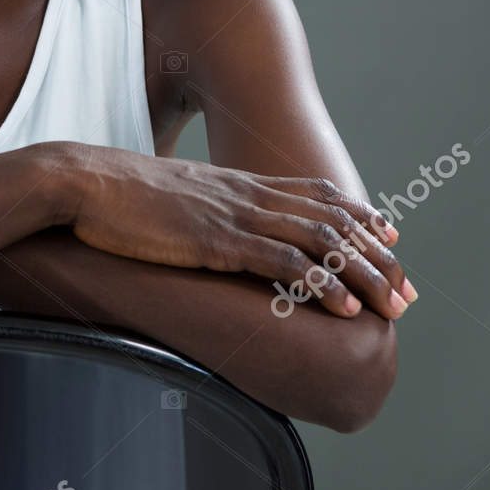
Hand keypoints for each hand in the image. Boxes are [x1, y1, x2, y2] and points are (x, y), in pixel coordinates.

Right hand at [63, 147, 413, 318]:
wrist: (82, 181)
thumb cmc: (113, 195)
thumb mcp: (168, 196)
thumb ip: (197, 208)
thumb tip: (202, 226)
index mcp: (236, 182)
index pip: (314, 194)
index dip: (357, 214)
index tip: (389, 238)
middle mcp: (247, 194)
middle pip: (332, 220)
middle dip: (376, 256)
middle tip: (407, 290)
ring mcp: (235, 215)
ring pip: (321, 241)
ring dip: (365, 275)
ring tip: (394, 305)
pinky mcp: (217, 240)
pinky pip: (283, 262)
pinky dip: (322, 284)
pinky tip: (345, 308)